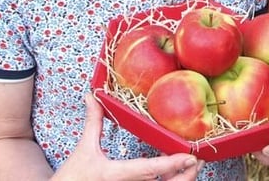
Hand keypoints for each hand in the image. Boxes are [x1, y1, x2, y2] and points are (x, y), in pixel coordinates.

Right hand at [53, 93, 202, 179]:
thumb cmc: (72, 177)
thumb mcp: (83, 148)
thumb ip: (93, 122)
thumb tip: (92, 96)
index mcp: (117, 174)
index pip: (149, 169)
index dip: (171, 163)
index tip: (190, 157)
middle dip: (185, 175)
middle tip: (196, 159)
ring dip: (178, 179)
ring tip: (186, 163)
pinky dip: (167, 180)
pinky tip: (167, 170)